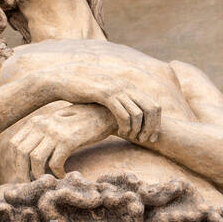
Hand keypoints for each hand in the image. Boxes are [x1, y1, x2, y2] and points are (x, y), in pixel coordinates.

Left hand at [8, 105, 112, 179]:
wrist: (105, 114)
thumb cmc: (80, 122)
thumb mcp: (56, 123)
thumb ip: (42, 135)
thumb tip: (28, 158)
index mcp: (36, 121)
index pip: (15, 145)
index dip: (17, 163)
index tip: (24, 174)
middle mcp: (42, 124)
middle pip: (22, 154)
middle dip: (24, 173)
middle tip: (32, 185)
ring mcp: (54, 132)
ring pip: (36, 161)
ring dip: (40, 175)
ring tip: (48, 182)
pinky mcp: (68, 140)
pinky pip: (55, 163)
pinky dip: (58, 174)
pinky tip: (64, 176)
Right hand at [38, 68, 160, 144]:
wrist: (66, 80)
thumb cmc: (86, 93)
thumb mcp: (107, 97)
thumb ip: (121, 104)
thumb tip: (131, 119)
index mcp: (131, 88)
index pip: (155, 106)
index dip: (157, 124)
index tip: (152, 138)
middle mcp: (127, 87)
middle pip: (151, 109)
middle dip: (151, 128)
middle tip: (146, 141)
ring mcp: (117, 90)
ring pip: (138, 114)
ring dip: (137, 130)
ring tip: (131, 138)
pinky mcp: (105, 95)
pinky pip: (122, 113)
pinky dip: (125, 126)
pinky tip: (121, 133)